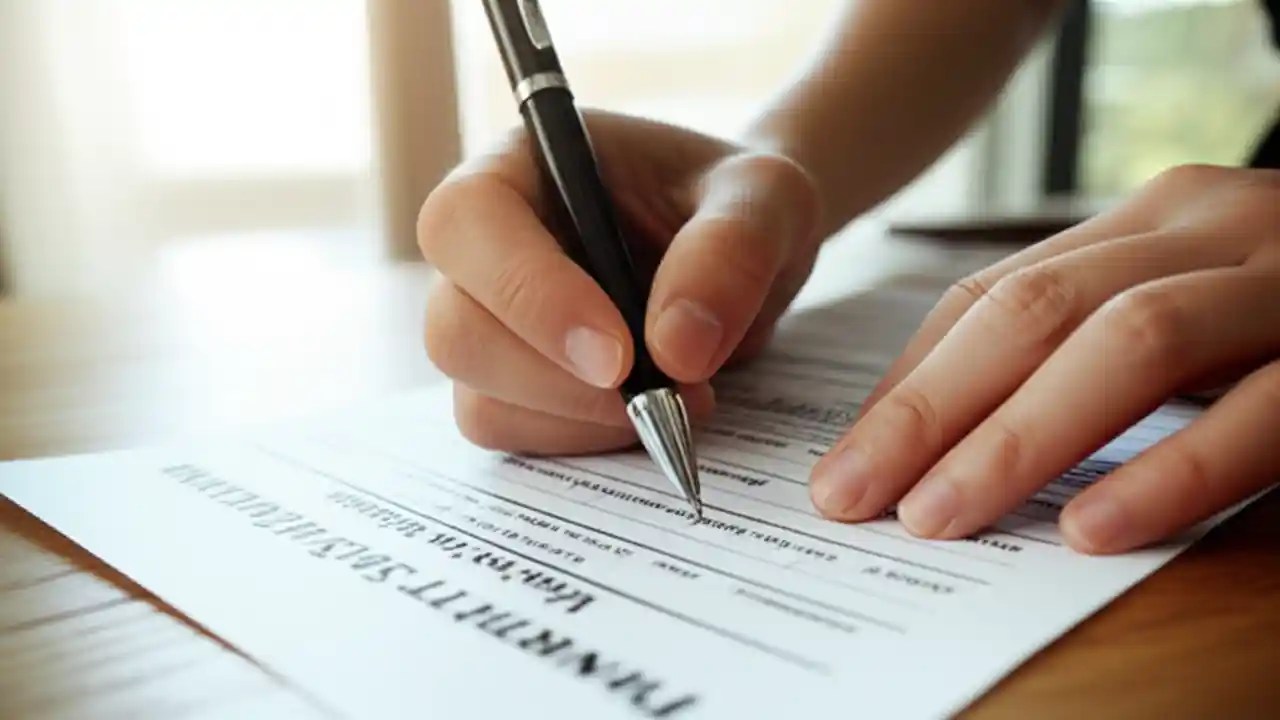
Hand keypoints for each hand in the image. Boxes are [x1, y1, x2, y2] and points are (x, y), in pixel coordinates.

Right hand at [418, 111, 819, 454]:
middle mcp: (483, 247)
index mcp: (519, 167)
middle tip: (664, 394)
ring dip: (580, 421)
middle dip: (557, 382)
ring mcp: (489, 323)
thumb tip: (675, 350)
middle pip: (456, 330)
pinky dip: (585, 443)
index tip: (620, 357)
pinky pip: (517, 436)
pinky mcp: (511, 386)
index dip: (528, 295)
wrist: (746, 249)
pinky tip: (648, 414)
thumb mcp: (765, 198)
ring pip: (481, 400)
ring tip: (681, 396)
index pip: (467, 224)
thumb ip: (731, 251)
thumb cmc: (737, 200)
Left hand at [810, 164, 1279, 553]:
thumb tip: (943, 442)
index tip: (847, 464)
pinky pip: (1267, 408)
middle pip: (1034, 312)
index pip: (991, 295)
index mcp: (1148, 223)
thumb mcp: (1177, 317)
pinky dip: (1177, 470)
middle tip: (855, 498)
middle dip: (931, 412)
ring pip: (1131, 340)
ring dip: (1020, 437)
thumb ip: (1084, 356)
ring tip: (941, 517)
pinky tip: (1096, 527)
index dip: (911, 382)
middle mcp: (1211, 228)